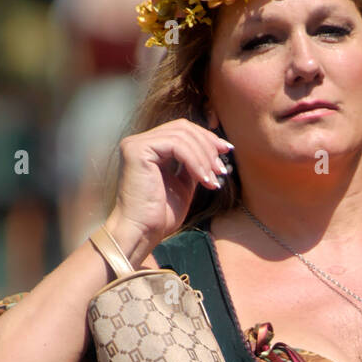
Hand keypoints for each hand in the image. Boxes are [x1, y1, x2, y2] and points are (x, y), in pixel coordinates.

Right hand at [104, 119, 234, 254]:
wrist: (142, 233)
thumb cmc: (160, 217)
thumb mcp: (184, 187)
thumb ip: (193, 167)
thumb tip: (215, 152)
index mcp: (149, 149)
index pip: (181, 130)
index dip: (206, 138)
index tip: (226, 152)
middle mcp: (139, 142)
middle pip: (182, 128)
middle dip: (208, 145)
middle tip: (221, 168)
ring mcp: (136, 144)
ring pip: (181, 135)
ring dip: (204, 157)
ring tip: (213, 180)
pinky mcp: (137, 151)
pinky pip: (176, 145)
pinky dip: (194, 161)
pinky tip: (203, 180)